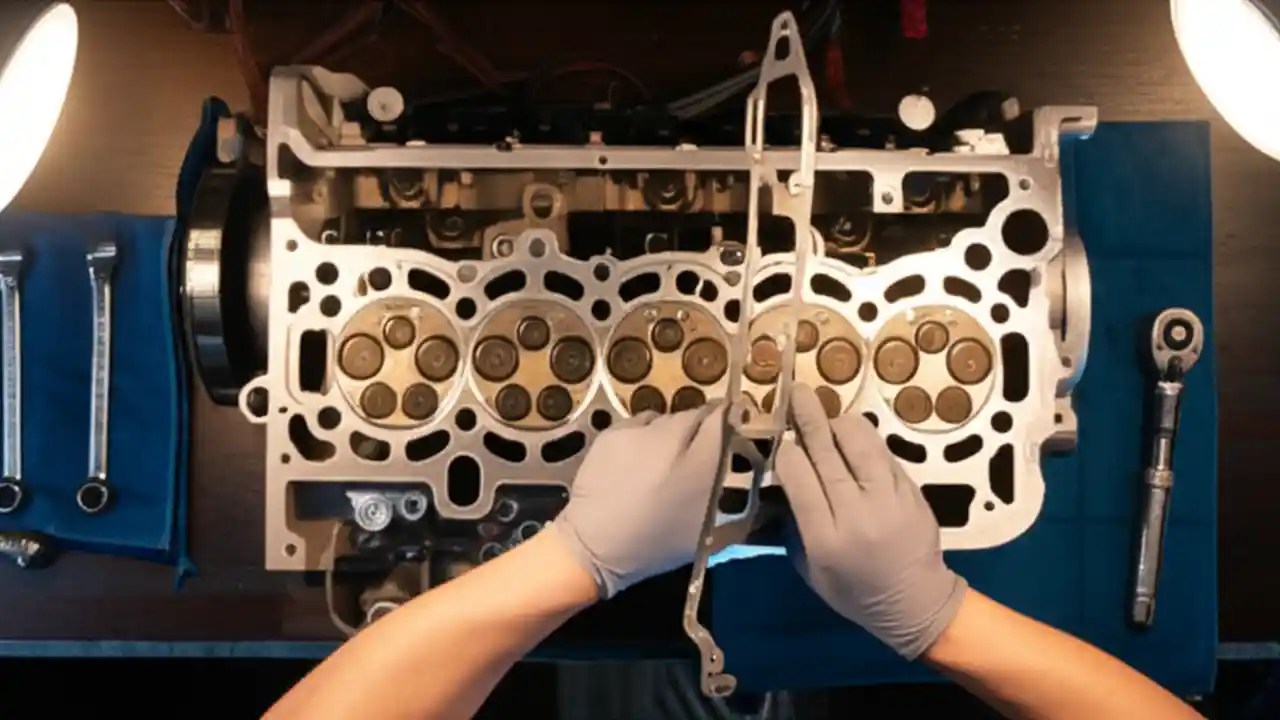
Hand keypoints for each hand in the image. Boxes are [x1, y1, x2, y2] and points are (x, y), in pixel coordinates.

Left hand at [552, 403, 726, 598]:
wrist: (596, 545)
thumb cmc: (658, 544)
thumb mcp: (708, 528)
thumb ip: (730, 490)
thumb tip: (741, 460)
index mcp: (703, 464)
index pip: (726, 417)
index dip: (730, 420)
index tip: (730, 432)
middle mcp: (674, 438)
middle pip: (697, 414)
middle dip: (700, 429)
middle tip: (693, 455)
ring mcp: (641, 431)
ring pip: (667, 418)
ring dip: (671, 433)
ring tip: (662, 461)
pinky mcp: (614, 431)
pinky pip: (639, 424)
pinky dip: (644, 436)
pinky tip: (637, 461)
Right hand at [777, 384, 966, 658]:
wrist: (914, 602)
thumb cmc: (853, 591)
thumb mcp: (810, 568)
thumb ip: (795, 525)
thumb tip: (783, 480)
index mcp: (825, 540)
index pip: (799, 478)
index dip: (786, 451)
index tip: (779, 439)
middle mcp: (856, 515)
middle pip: (826, 453)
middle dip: (807, 418)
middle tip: (796, 391)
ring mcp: (888, 499)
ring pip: (859, 442)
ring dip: (838, 423)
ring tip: (826, 415)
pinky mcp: (910, 490)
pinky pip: (882, 452)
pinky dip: (863, 440)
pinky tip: (852, 436)